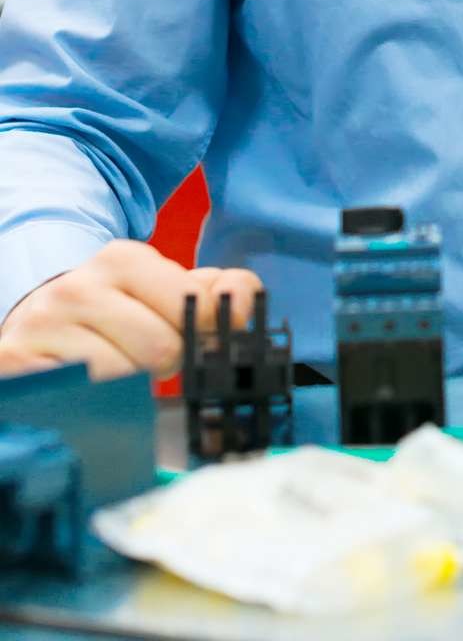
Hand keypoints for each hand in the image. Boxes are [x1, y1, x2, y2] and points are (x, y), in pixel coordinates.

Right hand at [0, 240, 263, 380]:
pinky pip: (82, 399)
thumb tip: (242, 299)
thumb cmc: (114, 308)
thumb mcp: (163, 286)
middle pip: (162, 350)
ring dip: (128, 386)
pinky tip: (87, 384)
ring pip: (122, 379)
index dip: (203, 332)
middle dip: (165, 363)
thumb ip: (214, 289)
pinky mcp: (17, 362)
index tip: (196, 338)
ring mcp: (44, 324)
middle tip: (146, 356)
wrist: (35, 321)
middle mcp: (79, 285)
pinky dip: (93, 402)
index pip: (195, 306)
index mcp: (124, 258)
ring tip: (114, 367)